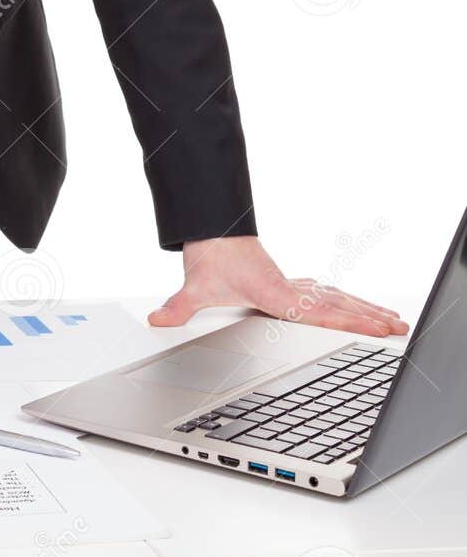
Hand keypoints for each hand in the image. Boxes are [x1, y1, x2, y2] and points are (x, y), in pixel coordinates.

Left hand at [146, 235, 408, 335]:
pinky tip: (355, 306)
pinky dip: (345, 301)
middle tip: (400, 327)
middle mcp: (290, 289)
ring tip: (391, 319)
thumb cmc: (209, 257)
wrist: (211, 228)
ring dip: (363, 308)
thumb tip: (156, 320)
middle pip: (339, 304)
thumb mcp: (194, 286)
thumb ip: (177, 308)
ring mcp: (292, 285)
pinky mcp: (287, 283)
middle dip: (370, 317)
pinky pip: (325, 293)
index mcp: (276, 295)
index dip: (351, 321)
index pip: (321, 312)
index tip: (377, 327)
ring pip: (336, 298)